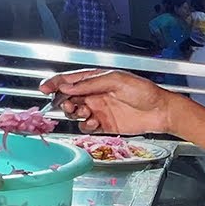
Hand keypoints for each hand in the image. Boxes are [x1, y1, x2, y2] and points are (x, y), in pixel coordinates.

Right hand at [39, 70, 177, 135]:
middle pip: (68, 97)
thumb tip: (68, 85)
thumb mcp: (116, 81)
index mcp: (96, 80)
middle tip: (69, 104)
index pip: (70, 80)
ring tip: (84, 112)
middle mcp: (95, 94)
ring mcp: (99, 110)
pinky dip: (85, 125)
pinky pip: (87, 126)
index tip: (44, 88)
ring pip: (75, 113)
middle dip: (63, 101)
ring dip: (74, 113)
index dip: (55, 83)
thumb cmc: (144, 92)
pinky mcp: (105, 124)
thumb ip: (91, 84)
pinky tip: (92, 122)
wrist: (160, 111)